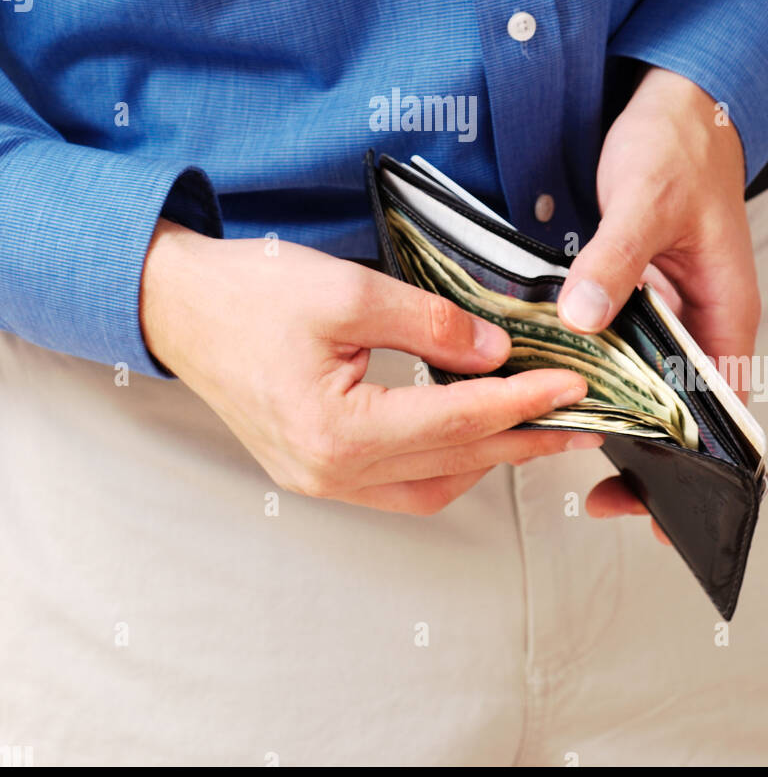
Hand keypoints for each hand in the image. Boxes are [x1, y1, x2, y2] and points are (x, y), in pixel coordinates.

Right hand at [140, 222, 592, 514]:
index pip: (459, 420)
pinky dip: (444, 463)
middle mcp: (329, 471)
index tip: (573, 385)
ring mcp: (318, 479)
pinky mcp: (313, 470)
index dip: (524, 402)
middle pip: (453, 461)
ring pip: (430, 485)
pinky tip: (469, 437)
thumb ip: (429, 322)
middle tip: (579, 420)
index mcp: (338, 430)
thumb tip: (493, 349)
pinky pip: (397, 485)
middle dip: (523, 439)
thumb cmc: (248, 293)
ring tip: (535, 428)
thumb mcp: (348, 291)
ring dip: (487, 458)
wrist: (179, 306)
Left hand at [556, 65, 760, 539]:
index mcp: (724, 310)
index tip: (656, 501)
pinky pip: (615, 340)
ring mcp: (665, 305)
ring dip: (612, 409)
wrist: (669, 100)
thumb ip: (614, 260)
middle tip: (600, 492)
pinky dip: (590, 362)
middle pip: (678, 407)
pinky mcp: (632, 288)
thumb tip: (586, 317)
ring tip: (566, 442)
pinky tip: (552, 375)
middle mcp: (698, 317)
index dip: (694, 464)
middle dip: (644, 452)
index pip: (721, 411)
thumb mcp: (644, 201)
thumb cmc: (680, 146)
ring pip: (642, 377)